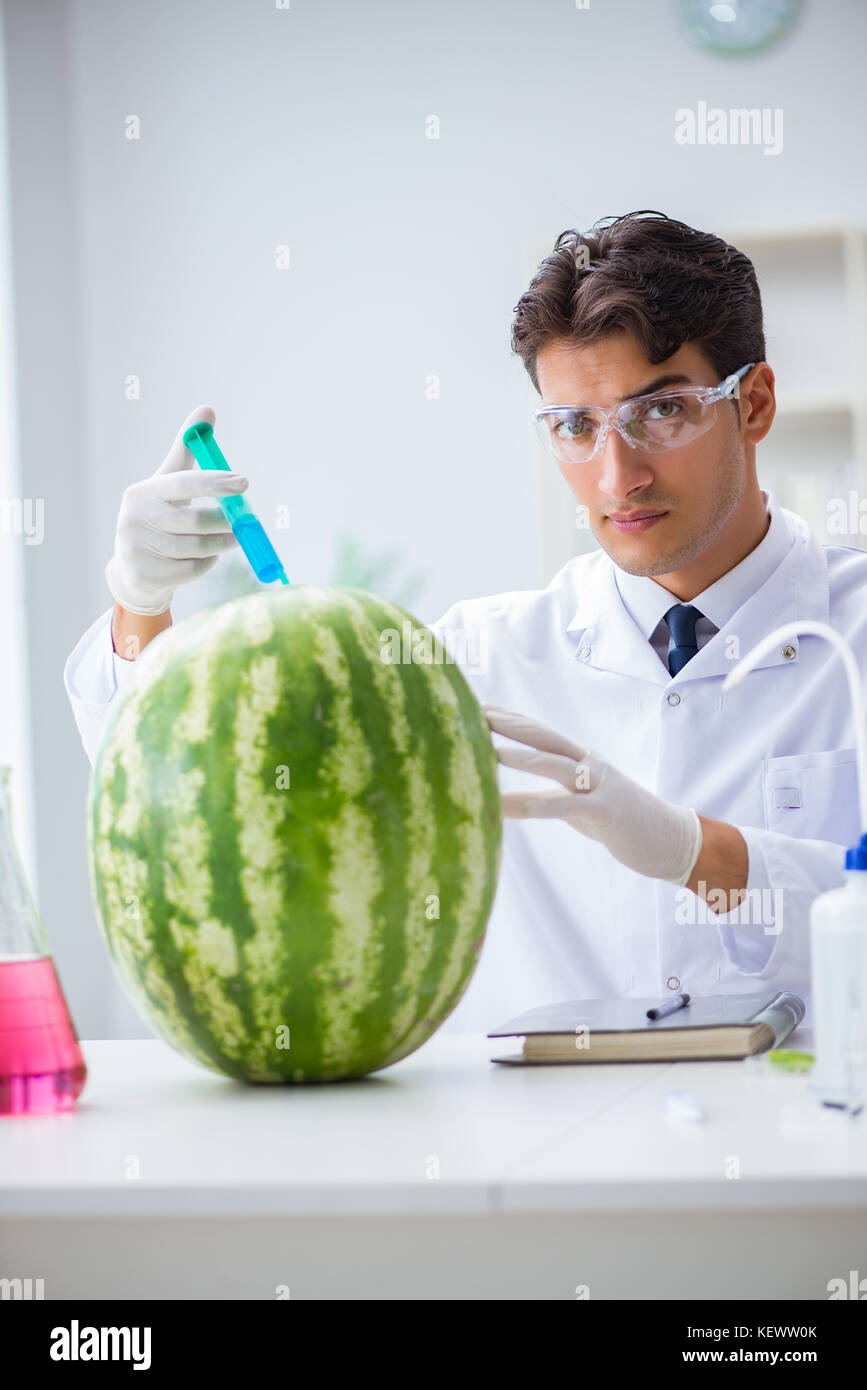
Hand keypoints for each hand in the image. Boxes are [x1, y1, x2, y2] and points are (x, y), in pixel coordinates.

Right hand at [104, 405, 247, 615]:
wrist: (134, 569)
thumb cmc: (158, 517)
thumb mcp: (168, 484)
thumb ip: (186, 449)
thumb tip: (207, 409)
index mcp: (142, 493)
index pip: (184, 483)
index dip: (216, 483)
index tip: (245, 483)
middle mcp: (134, 519)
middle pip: (195, 521)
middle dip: (226, 522)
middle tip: (245, 523)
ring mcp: (137, 549)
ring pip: (198, 548)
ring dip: (221, 544)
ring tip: (229, 538)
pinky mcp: (146, 575)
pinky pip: (193, 569)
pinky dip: (208, 563)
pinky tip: (208, 557)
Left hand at [483, 704, 702, 885]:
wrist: (670, 840)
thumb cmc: (614, 821)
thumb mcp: (569, 808)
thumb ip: (534, 801)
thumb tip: (493, 802)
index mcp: (579, 760)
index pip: (539, 733)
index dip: (511, 719)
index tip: (478, 707)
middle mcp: (588, 765)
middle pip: (544, 738)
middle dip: (511, 725)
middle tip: (477, 714)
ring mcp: (599, 786)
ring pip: (557, 765)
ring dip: (524, 757)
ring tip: (492, 753)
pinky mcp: (608, 812)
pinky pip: (570, 807)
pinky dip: (542, 805)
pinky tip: (521, 807)